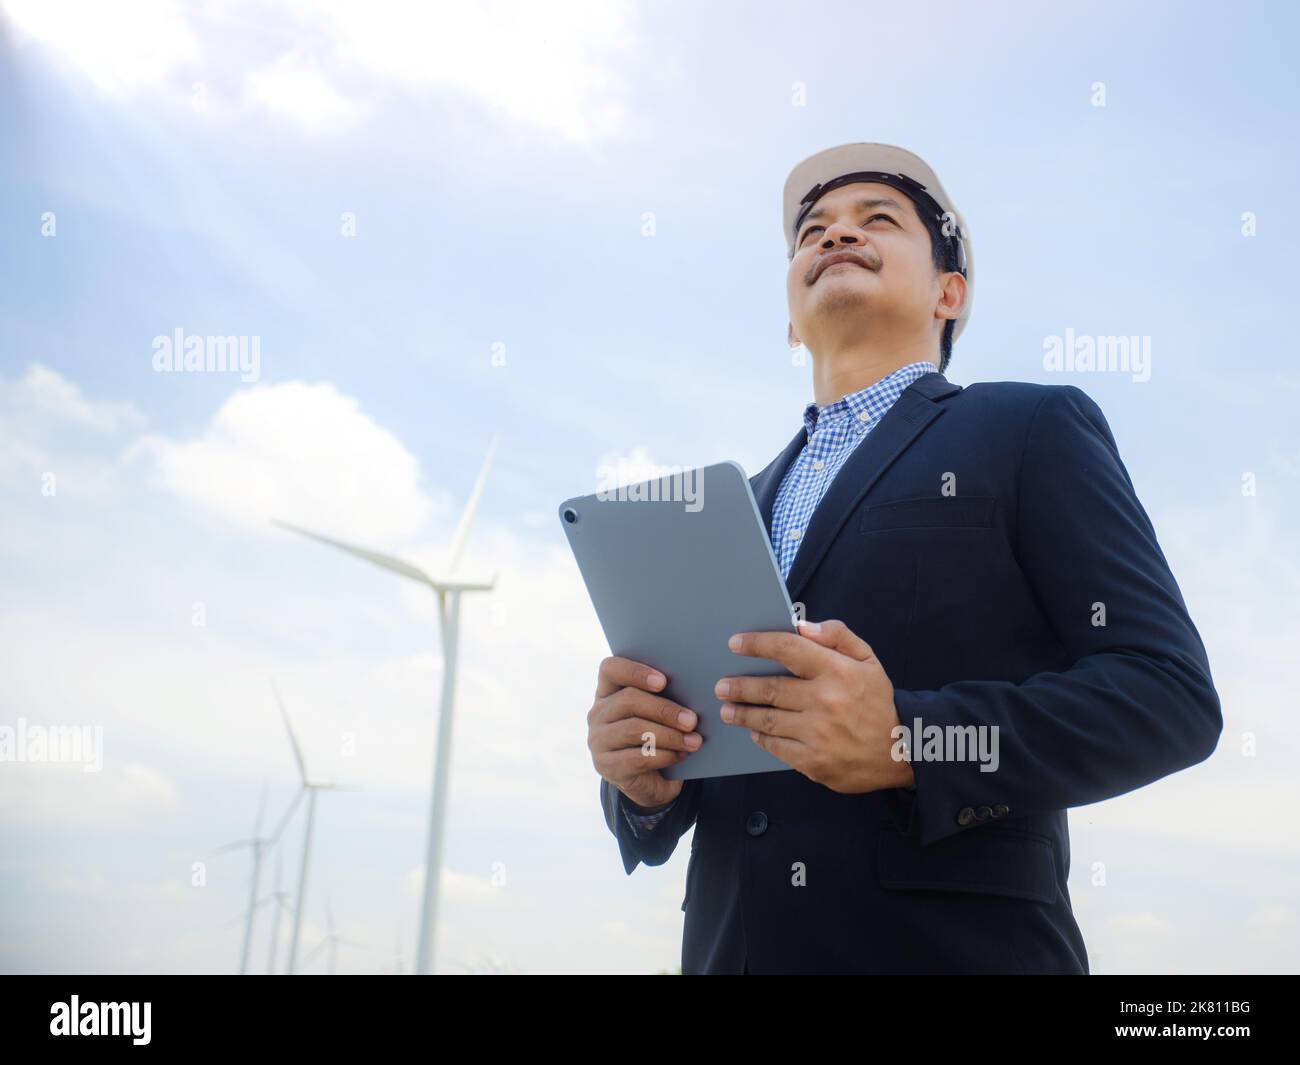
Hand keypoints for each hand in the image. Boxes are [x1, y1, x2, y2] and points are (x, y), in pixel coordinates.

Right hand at [588, 656, 703, 811]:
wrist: (651, 780)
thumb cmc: (658, 735)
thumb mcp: (657, 713)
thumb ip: (665, 698)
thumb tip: (693, 690)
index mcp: (608, 691)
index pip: (610, 669)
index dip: (635, 671)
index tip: (663, 681)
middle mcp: (597, 714)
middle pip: (628, 700)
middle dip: (664, 710)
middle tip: (692, 720)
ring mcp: (598, 741)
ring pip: (634, 730)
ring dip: (670, 735)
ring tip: (694, 740)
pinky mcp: (606, 767)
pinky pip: (638, 758)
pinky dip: (665, 756)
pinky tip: (681, 755)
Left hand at [715, 619, 912, 793]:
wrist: (902, 751)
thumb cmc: (877, 702)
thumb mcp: (868, 660)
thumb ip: (838, 636)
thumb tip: (803, 626)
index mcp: (838, 671)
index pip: (788, 649)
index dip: (757, 644)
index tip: (735, 643)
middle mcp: (825, 701)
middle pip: (769, 688)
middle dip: (739, 686)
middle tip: (722, 685)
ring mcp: (817, 734)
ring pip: (766, 719)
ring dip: (742, 712)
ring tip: (727, 709)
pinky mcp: (813, 761)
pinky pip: (776, 746)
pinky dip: (760, 737)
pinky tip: (753, 730)